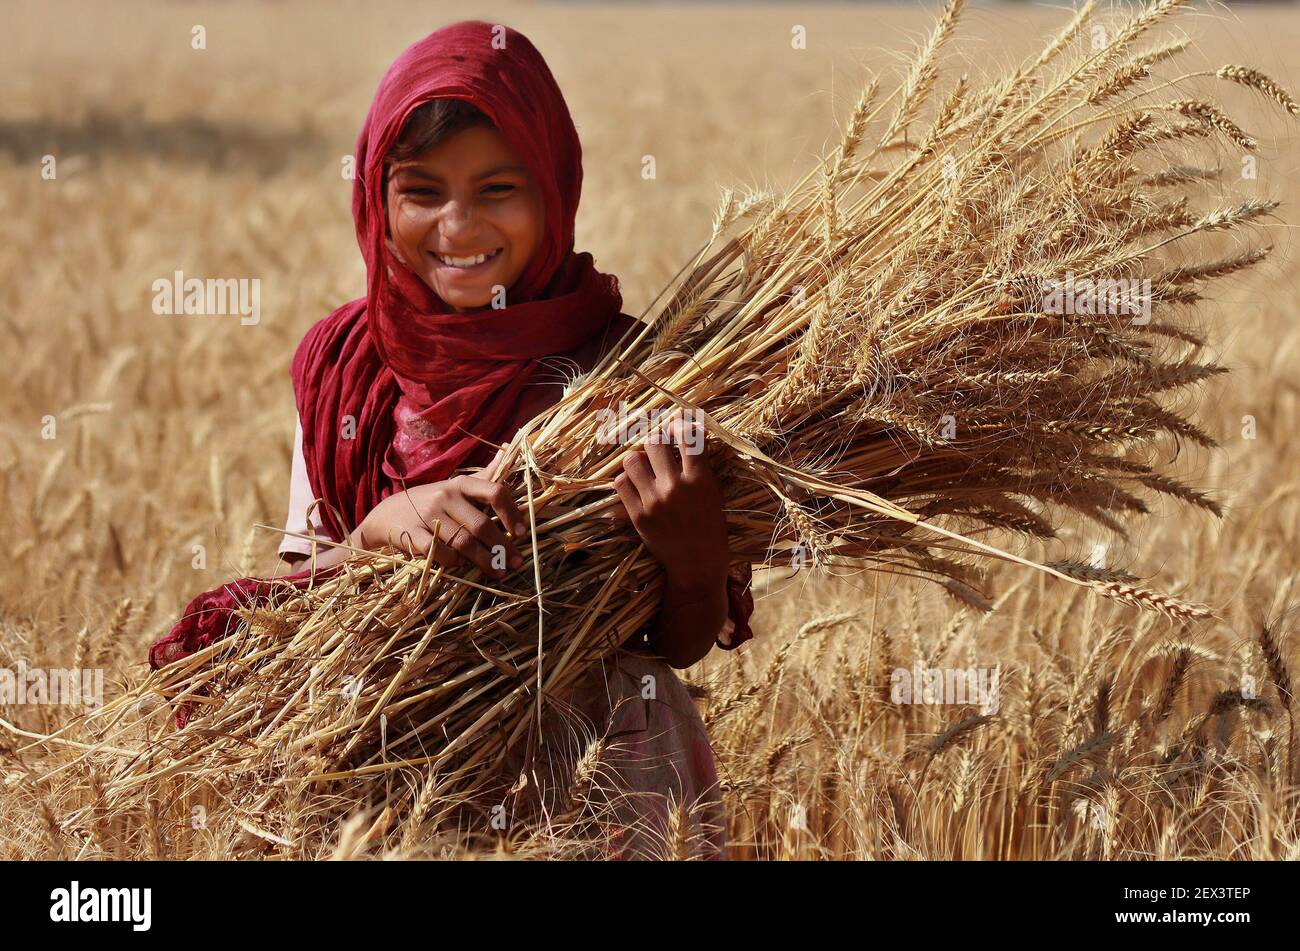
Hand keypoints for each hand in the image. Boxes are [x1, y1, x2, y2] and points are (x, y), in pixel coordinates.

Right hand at [356, 448, 526, 578]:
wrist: (386, 514)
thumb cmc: (431, 502)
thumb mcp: (454, 486)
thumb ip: (483, 477)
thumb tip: (507, 450)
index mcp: (460, 484)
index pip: (494, 492)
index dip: (512, 513)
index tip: (522, 533)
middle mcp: (445, 496)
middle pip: (481, 525)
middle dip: (502, 547)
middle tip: (515, 563)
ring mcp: (428, 514)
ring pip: (463, 542)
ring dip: (484, 561)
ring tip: (497, 572)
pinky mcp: (412, 533)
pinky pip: (439, 552)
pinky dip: (453, 562)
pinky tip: (463, 567)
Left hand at [613, 417, 730, 590]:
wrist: (697, 562)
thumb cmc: (709, 524)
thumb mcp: (712, 492)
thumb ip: (698, 464)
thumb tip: (684, 429)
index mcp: (701, 480)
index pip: (687, 437)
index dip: (679, 424)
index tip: (676, 426)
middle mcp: (676, 488)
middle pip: (654, 442)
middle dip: (656, 440)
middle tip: (659, 448)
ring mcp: (654, 502)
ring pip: (632, 459)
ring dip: (639, 458)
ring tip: (646, 466)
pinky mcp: (638, 516)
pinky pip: (621, 483)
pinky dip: (627, 479)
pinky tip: (637, 484)